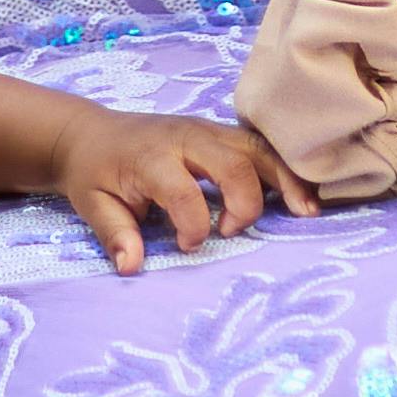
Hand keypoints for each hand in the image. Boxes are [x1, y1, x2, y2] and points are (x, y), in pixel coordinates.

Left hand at [55, 109, 310, 273]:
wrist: (89, 133)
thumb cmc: (94, 173)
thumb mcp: (93, 205)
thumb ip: (115, 234)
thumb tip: (131, 266)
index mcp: (151, 157)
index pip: (184, 191)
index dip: (193, 225)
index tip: (187, 246)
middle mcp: (185, 137)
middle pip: (233, 162)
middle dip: (245, 202)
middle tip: (232, 232)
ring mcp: (206, 129)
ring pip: (256, 148)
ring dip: (284, 180)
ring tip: (307, 212)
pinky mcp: (219, 132)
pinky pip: (258, 146)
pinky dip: (283, 169)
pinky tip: (301, 195)